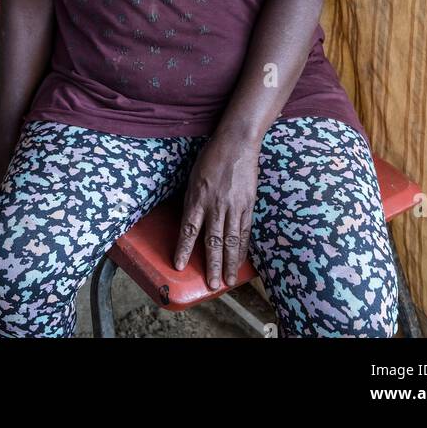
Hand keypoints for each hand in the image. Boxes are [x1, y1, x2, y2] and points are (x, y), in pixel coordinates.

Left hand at [173, 133, 259, 289]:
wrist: (237, 142)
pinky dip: (243, 248)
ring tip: (228, 281)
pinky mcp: (248, 205)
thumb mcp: (194, 177)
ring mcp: (234, 206)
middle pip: (213, 241)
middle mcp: (216, 205)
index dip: (183, 249)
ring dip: (230, 263)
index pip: (189, 229)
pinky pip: (244, 231)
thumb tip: (190, 223)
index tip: (178, 266)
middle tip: (211, 285)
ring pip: (231, 240)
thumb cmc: (211, 157)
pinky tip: (241, 260)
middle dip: (212, 265)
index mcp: (198, 197)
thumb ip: (192, 201)